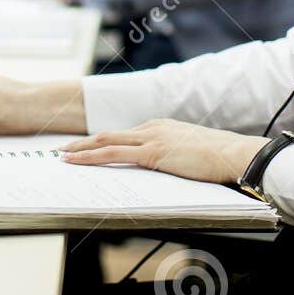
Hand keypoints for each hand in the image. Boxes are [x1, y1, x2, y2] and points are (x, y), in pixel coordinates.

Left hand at [62, 120, 269, 185]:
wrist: (233, 153)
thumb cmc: (216, 157)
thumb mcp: (187, 151)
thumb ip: (169, 154)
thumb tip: (159, 167)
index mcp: (159, 127)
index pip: (122, 136)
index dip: (99, 142)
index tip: (84, 148)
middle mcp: (151, 128)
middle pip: (107, 135)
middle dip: (81, 142)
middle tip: (60, 148)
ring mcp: (151, 138)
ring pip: (106, 142)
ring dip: (80, 149)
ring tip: (61, 155)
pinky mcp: (153, 152)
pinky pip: (114, 154)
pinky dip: (92, 157)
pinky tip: (77, 161)